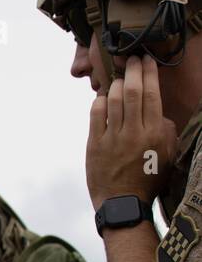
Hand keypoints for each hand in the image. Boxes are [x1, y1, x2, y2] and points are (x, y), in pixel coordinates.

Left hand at [86, 55, 176, 207]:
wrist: (123, 203)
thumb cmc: (148, 179)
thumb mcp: (167, 154)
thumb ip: (166, 129)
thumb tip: (158, 111)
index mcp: (154, 132)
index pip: (152, 95)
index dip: (148, 74)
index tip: (146, 61)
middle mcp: (133, 132)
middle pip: (133, 92)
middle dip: (132, 71)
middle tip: (131, 58)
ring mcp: (112, 138)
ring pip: (114, 101)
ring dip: (116, 84)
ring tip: (119, 76)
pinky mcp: (94, 145)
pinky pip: (95, 116)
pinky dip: (99, 102)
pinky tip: (102, 97)